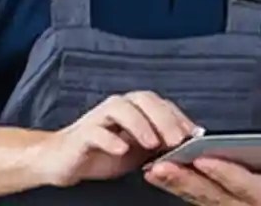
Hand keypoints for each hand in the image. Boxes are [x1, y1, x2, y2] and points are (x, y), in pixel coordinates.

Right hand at [32, 91, 198, 187]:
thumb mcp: (140, 149)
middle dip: (163, 118)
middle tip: (177, 140)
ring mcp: (99, 118)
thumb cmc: (106, 151)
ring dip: (139, 124)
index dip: (179, 117)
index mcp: (135, 107)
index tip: (195, 135)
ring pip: (120, 109)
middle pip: (144, 100)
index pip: (162, 104)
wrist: (65, 159)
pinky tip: (121, 149)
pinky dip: (110, 139)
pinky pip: (95, 132)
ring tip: (152, 143)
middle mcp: (118, 106)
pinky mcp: (81, 134)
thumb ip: (162, 142)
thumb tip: (193, 141)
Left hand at [144, 151, 260, 204]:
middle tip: (164, 165)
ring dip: (176, 184)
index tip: (206, 158)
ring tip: (154, 168)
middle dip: (188, 179)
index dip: (227, 174)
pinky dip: (176, 186)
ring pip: (198, 199)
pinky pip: (194, 199)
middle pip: (213, 196)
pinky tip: (157, 172)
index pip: (247, 188)